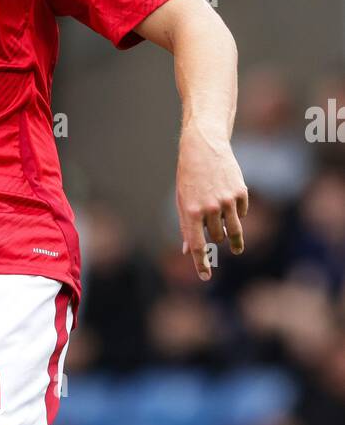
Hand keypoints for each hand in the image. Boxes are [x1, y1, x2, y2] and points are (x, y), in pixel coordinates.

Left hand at [176, 126, 247, 280]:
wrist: (203, 147)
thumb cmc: (188, 177)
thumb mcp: (182, 201)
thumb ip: (186, 226)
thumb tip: (187, 250)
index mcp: (191, 212)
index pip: (197, 246)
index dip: (200, 264)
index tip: (205, 277)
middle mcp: (209, 208)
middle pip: (217, 238)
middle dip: (216, 238)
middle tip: (214, 236)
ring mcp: (227, 201)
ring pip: (232, 231)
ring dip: (232, 239)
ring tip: (235, 248)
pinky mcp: (240, 192)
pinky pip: (241, 213)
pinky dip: (237, 213)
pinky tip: (231, 203)